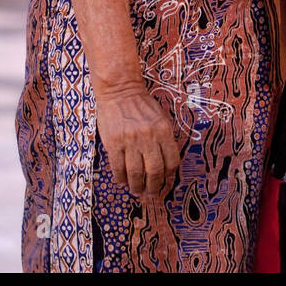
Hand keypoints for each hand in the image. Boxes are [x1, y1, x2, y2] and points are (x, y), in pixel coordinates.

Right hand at [94, 82, 179, 196]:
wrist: (120, 91)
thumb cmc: (142, 105)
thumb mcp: (161, 118)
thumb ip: (164, 139)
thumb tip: (167, 164)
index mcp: (164, 130)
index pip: (172, 161)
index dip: (170, 175)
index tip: (166, 181)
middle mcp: (148, 137)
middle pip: (155, 170)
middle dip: (154, 186)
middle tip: (152, 194)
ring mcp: (130, 141)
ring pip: (135, 172)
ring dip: (137, 186)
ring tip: (137, 191)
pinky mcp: (113, 143)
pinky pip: (118, 167)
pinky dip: (121, 178)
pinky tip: (124, 181)